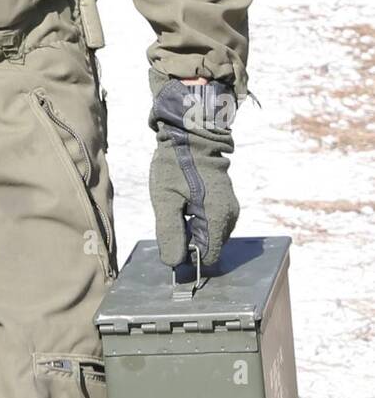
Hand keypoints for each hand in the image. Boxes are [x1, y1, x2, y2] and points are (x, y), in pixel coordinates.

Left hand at [148, 77, 238, 267]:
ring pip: (212, 236)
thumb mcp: (165, 199)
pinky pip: (214, 224)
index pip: (208, 258)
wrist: (190, 134)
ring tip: (180, 205)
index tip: (173, 237)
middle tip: (174, 215)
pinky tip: (187, 202)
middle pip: (211, 247)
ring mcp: (232, 209)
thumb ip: (170, 233)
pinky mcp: (228, 202)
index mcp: (217, 218)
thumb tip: (174, 263)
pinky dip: (200, 220)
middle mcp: (230, 217)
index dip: (189, 255)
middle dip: (191, 240)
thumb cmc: (174, 165)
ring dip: (194, 230)